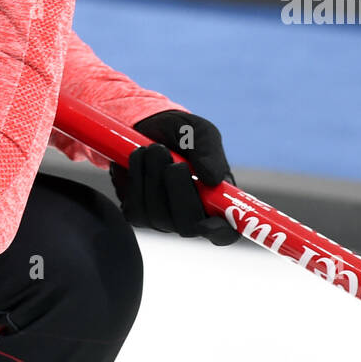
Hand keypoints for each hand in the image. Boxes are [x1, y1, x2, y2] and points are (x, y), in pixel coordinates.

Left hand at [108, 109, 240, 245]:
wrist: (145, 128)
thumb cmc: (181, 134)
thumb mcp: (199, 132)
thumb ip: (209, 152)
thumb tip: (213, 180)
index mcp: (217, 202)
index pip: (225, 233)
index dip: (220, 232)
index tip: (210, 220)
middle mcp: (191, 217)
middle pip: (187, 226)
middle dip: (179, 192)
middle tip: (174, 163)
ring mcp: (162, 220)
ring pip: (157, 215)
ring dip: (154, 177)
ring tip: (154, 150)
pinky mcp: (137, 214)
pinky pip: (135, 208)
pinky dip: (136, 179)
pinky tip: (139, 160)